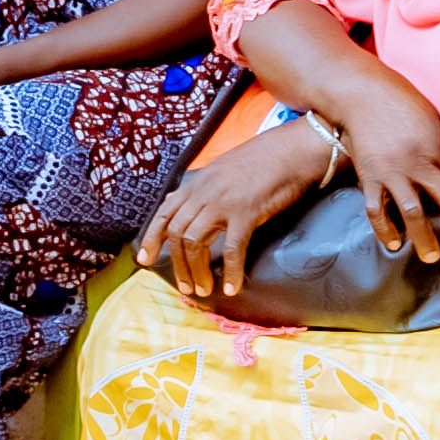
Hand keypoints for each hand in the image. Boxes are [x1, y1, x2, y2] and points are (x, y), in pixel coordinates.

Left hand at [138, 120, 331, 296]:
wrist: (294, 149)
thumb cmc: (265, 160)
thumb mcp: (224, 169)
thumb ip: (205, 188)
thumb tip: (188, 203)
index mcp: (198, 182)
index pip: (164, 211)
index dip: (152, 238)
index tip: (145, 259)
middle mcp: (205, 192)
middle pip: (177, 233)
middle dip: (177, 265)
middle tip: (187, 287)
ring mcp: (224, 202)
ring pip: (195, 243)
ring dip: (197, 271)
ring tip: (204, 290)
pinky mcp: (246, 213)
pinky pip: (231, 249)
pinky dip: (230, 272)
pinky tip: (232, 287)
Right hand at [337, 87, 439, 260]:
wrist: (363, 94)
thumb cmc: (403, 107)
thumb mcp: (436, 127)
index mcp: (439, 148)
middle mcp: (419, 161)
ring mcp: (392, 170)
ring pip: (414, 212)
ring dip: (425, 238)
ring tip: (431, 256)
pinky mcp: (368, 176)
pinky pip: (376, 210)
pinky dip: (385, 230)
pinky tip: (395, 244)